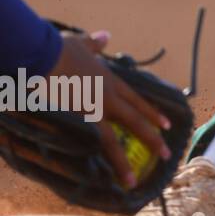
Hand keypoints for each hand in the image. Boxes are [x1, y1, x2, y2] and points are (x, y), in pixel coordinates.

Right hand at [48, 29, 172, 187]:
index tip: (166, 124)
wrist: (46, 54)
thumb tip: (106, 36)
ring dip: (125, 160)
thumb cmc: (58, 48)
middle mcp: (109, 95)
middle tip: (167, 153)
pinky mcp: (82, 117)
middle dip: (152, 137)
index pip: (136, 100)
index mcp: (109, 80)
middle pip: (135, 119)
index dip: (151, 112)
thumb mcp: (81, 43)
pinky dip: (106, 160)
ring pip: (118, 137)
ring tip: (135, 180)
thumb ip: (95, 44)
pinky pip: (97, 143)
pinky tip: (109, 175)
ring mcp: (97, 108)